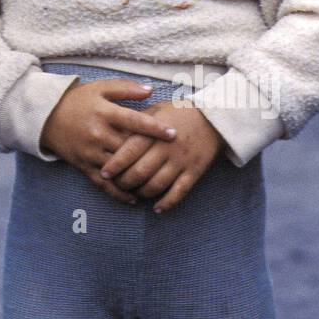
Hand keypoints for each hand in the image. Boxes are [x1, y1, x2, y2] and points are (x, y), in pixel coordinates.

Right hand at [39, 80, 176, 204]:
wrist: (46, 116)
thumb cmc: (79, 100)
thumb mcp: (100, 88)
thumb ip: (126, 88)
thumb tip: (151, 90)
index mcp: (104, 113)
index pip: (134, 121)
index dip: (155, 128)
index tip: (174, 134)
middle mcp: (97, 134)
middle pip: (128, 149)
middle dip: (150, 155)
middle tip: (173, 160)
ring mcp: (90, 152)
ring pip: (118, 169)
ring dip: (137, 177)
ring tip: (159, 183)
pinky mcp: (83, 166)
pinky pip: (103, 184)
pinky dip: (118, 193)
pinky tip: (133, 198)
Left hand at [99, 100, 224, 212]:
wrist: (213, 117)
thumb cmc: (177, 113)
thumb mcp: (155, 111)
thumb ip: (135, 124)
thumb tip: (112, 136)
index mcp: (154, 131)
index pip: (129, 151)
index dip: (115, 165)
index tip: (104, 173)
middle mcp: (167, 148)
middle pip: (140, 172)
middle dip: (125, 183)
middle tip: (117, 185)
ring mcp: (181, 161)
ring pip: (157, 185)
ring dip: (142, 193)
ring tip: (134, 193)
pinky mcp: (194, 172)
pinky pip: (179, 192)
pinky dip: (167, 203)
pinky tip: (157, 208)